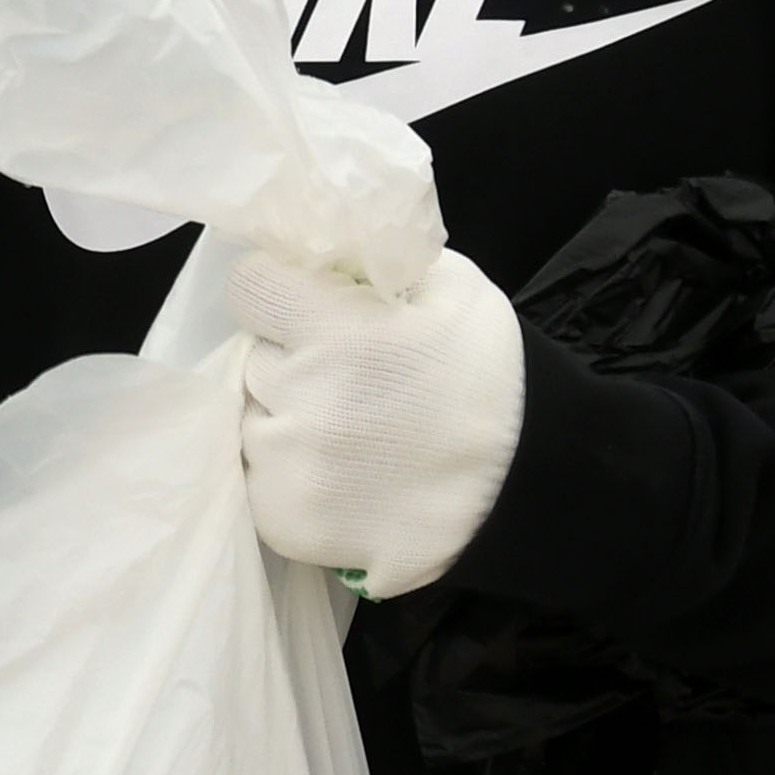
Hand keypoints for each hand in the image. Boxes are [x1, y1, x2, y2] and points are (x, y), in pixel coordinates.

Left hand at [229, 249, 525, 595]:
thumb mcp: (455, 289)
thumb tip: (325, 254)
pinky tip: (339, 472)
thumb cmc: (492, 381)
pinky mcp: (285, 520)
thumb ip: (380, 263)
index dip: (277, 291)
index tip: (302, 304)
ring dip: (284, 418)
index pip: (250, 287)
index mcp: (341, 332)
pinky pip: (258, 478)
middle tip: (342, 376)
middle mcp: (304, 398)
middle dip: (288, 358)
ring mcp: (291, 467)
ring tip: (347, 429)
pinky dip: (287, 473)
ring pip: (250, 419)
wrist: (525, 493)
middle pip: (252, 358)